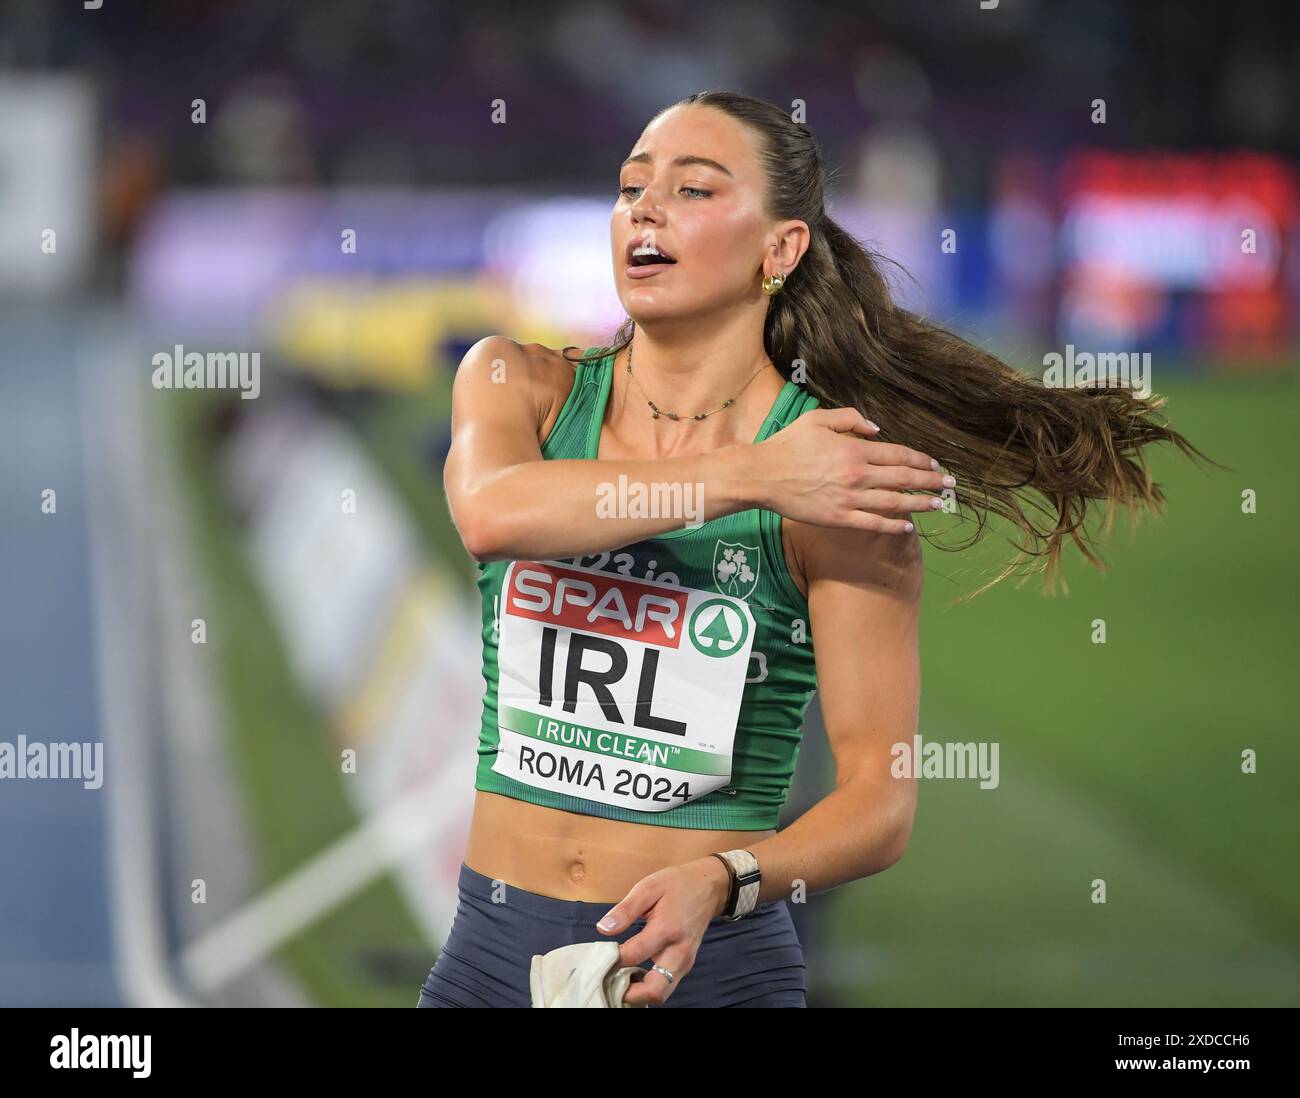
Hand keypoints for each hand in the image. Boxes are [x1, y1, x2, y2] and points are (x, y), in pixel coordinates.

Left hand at [594, 856, 731, 1006]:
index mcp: (668, 929)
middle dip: (628, 993)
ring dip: (638, 993)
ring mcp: (685, 963)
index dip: (612, 959)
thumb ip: (626, 910)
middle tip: (609, 980)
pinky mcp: (685, 967)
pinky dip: (647, 988)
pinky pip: (666, 987)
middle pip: (654, 990)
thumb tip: (603, 928)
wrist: (709, 888)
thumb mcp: (649, 887)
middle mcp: (679, 952)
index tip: (599, 954)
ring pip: (661, 994)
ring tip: (618, 978)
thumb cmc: (677, 885)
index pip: (634, 955)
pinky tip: (632, 975)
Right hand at [748, 407, 953, 533]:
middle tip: (951, 485)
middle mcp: (857, 474)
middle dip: (931, 482)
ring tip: (939, 505)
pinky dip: (893, 526)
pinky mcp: (838, 518)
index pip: (899, 455)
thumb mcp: (817, 420)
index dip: (921, 460)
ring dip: (920, 504)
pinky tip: (908, 528)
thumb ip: (850, 419)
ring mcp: (849, 499)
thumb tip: (876, 429)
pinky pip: (872, 524)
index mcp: (854, 449)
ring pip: (894, 502)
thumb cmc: (787, 445)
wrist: (762, 475)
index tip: (935, 464)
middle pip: (904, 479)